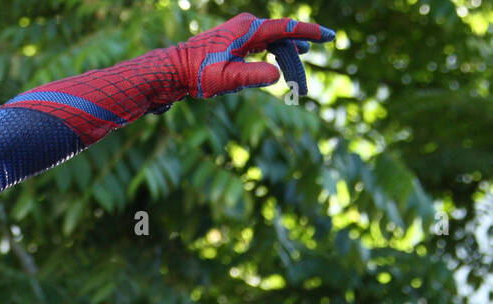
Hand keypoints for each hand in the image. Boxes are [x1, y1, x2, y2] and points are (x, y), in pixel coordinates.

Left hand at [174, 13, 334, 99]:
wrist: (174, 69)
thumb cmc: (198, 74)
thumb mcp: (227, 79)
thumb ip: (252, 76)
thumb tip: (278, 76)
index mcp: (248, 30)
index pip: (285, 28)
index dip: (308, 32)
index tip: (327, 36)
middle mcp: (246, 26)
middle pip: (280, 35)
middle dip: (298, 47)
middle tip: (318, 54)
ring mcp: (239, 32)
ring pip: (270, 39)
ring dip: (286, 49)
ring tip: (304, 52)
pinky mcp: (233, 41)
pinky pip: (259, 43)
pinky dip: (271, 50)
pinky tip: (278, 56)